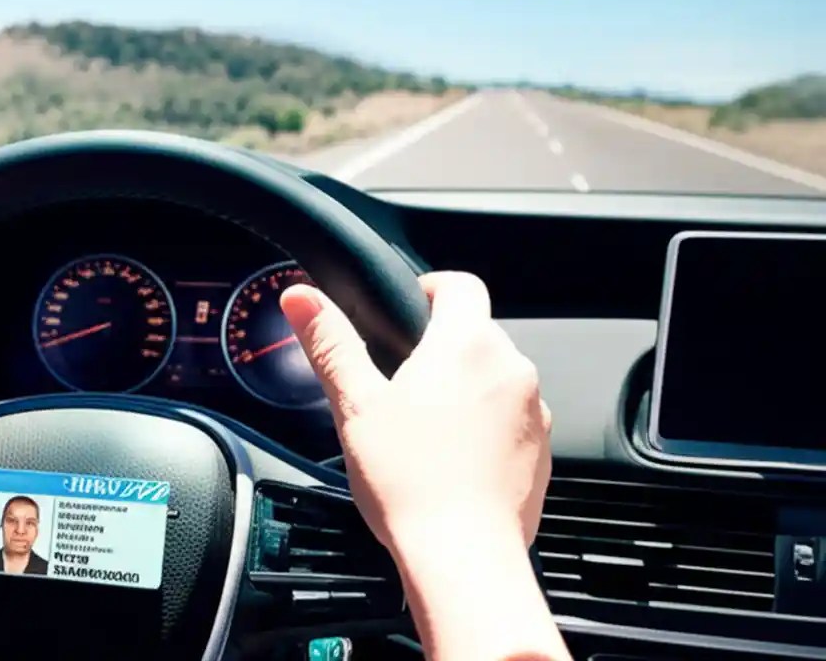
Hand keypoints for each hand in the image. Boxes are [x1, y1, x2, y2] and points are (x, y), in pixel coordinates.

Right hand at [281, 272, 550, 551]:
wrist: (463, 558)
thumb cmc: (410, 482)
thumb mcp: (355, 405)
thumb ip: (329, 343)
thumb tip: (300, 296)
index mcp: (466, 343)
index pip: (459, 284)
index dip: (429, 289)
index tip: (406, 311)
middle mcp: (511, 368)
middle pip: (475, 334)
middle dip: (439, 351)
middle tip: (397, 386)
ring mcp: (534, 411)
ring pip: (493, 380)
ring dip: (463, 391)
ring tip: (421, 431)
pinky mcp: (541, 452)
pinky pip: (510, 422)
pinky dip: (483, 430)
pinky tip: (448, 462)